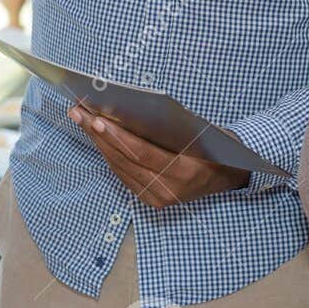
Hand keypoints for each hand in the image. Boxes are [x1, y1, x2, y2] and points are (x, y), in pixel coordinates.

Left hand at [69, 104, 248, 206]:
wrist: (230, 175)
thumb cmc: (215, 145)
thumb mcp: (199, 130)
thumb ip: (168, 125)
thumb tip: (127, 106)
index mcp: (185, 171)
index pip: (143, 152)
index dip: (117, 136)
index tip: (96, 117)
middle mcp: (170, 190)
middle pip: (125, 160)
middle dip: (99, 134)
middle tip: (79, 112)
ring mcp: (159, 198)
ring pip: (120, 168)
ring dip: (98, 142)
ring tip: (82, 119)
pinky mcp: (151, 201)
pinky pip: (124, 176)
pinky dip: (109, 155)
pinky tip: (96, 137)